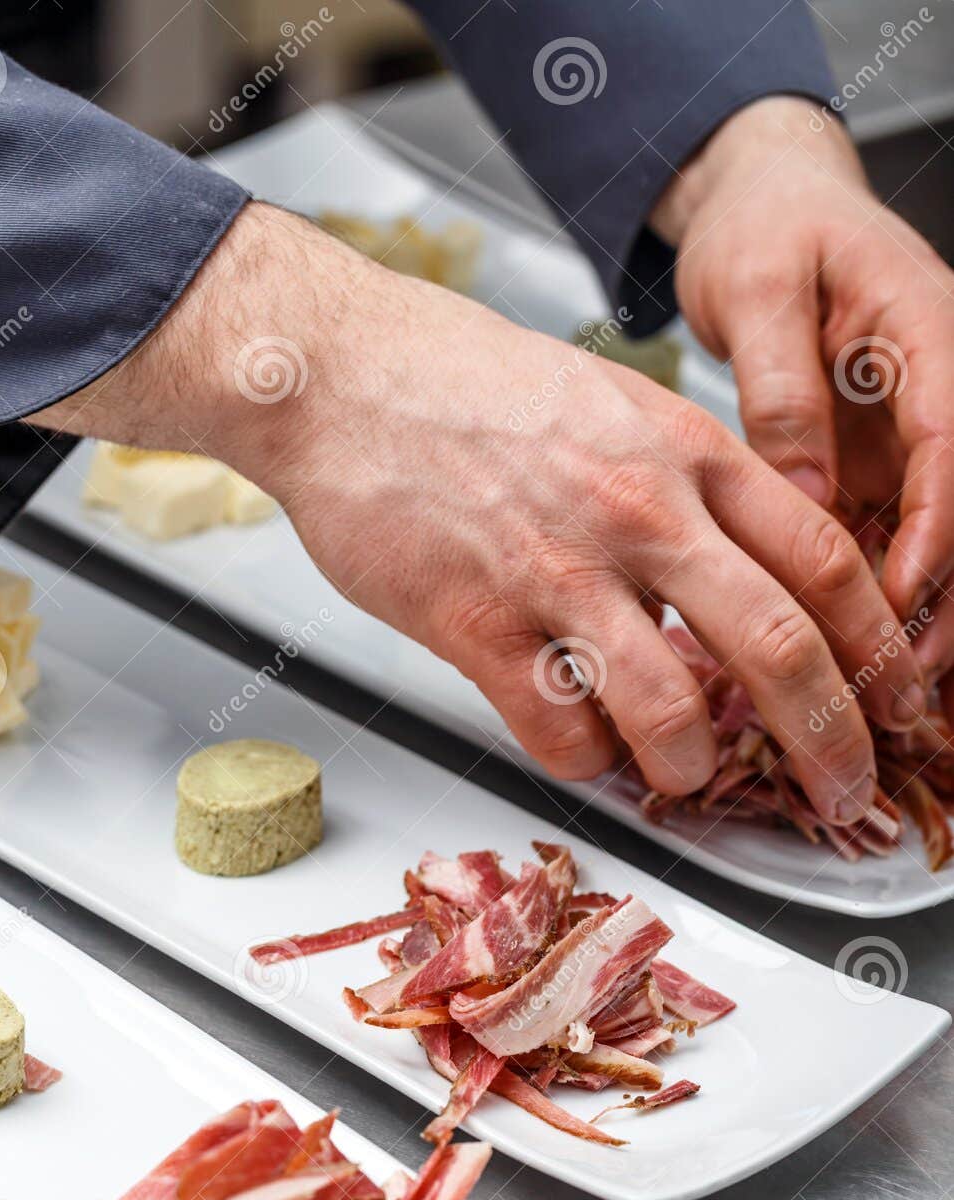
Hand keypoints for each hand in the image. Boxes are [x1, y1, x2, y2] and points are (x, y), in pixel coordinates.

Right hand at [29, 203, 920, 823]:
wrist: (340, 372)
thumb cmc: (469, 388)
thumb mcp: (612, 406)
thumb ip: (685, 488)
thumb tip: (745, 578)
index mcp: (683, 451)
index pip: (823, 558)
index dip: (877, 645)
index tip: (896, 698)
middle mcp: (637, 510)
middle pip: (777, 644)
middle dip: (828, 738)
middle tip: (842, 790)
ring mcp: (556, 569)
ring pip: (670, 708)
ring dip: (694, 769)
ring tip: (687, 781)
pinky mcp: (473, 622)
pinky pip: (558, 729)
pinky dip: (585, 761)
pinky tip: (582, 746)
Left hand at [654, 96, 953, 708]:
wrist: (761, 205)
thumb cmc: (763, 230)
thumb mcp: (756, 290)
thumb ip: (781, 388)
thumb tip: (804, 494)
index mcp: (927, 330)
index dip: (938, 529)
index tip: (902, 596)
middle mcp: (937, 387)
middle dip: (948, 593)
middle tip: (908, 675)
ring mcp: (915, 428)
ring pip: (940, 530)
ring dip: (923, 610)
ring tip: (888, 689)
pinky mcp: (883, 458)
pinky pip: (896, 533)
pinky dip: (881, 594)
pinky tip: (854, 653)